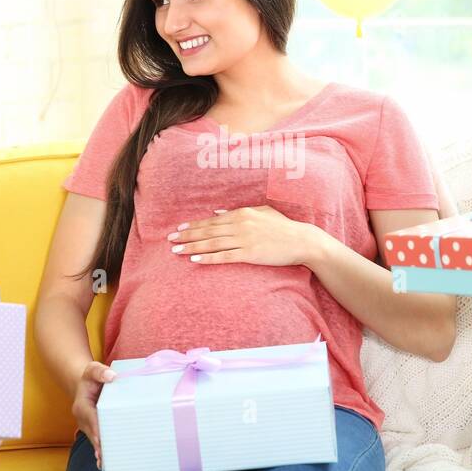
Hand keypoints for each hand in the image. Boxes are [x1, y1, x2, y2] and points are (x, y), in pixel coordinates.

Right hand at [72, 360, 116, 469]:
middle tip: (105, 457)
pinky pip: (97, 441)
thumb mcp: (93, 369)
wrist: (85, 385)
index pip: (90, 418)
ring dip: (100, 451)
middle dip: (98, 445)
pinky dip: (101, 451)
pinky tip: (106, 463)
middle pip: (92, 433)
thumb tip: (112, 376)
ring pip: (94, 440)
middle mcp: (82, 419)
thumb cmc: (91, 378)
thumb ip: (101, 371)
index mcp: (81, 405)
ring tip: (106, 464)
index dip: (96, 428)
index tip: (101, 438)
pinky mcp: (93, 430)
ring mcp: (87, 426)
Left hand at [167, 206, 319, 267]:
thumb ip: (238, 212)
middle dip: (187, 235)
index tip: (179, 229)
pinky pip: (224, 256)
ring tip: (176, 251)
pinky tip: (195, 259)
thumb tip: (217, 213)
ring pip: (212, 243)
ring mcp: (244, 239)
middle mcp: (240, 224)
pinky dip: (207, 257)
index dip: (194, 225)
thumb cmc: (282, 227)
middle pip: (207, 231)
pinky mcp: (249, 254)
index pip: (212, 221)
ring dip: (192, 246)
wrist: (301, 240)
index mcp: (242, 213)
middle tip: (170, 240)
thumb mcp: (261, 212)